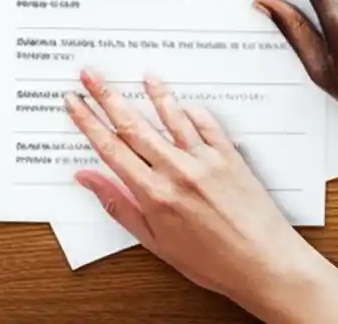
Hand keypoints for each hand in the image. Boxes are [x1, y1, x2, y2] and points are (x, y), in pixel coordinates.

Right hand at [64, 72, 337, 322]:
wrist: (263, 263)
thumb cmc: (210, 261)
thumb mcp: (154, 242)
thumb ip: (119, 206)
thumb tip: (87, 178)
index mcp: (153, 194)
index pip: (110, 148)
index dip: (87, 122)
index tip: (74, 103)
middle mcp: (177, 170)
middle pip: (133, 124)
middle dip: (107, 96)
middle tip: (89, 74)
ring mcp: (204, 159)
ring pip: (171, 116)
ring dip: (153, 93)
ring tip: (142, 75)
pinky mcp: (228, 155)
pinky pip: (206, 123)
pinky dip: (191, 110)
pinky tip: (184, 104)